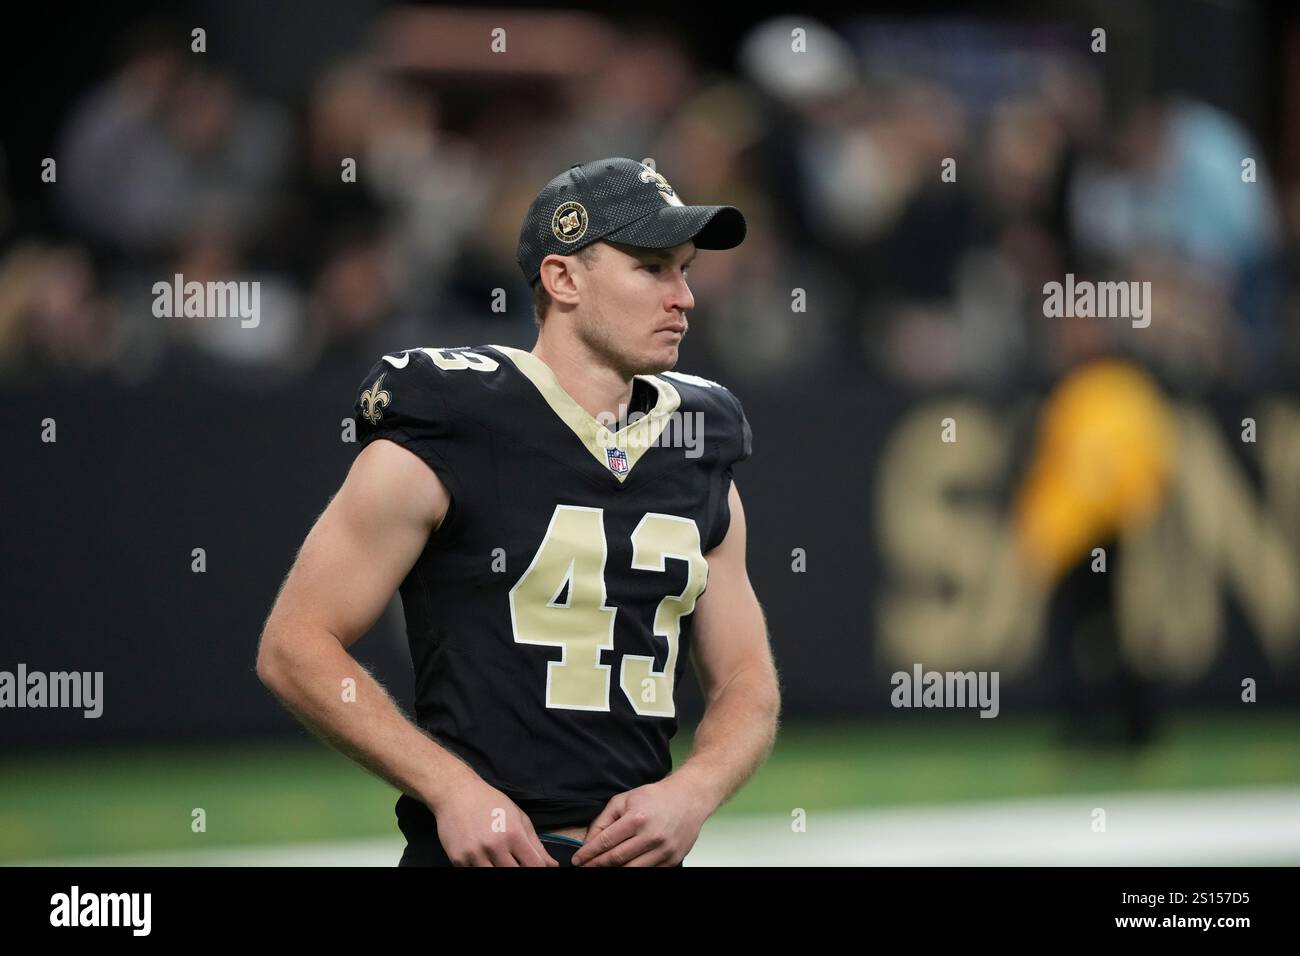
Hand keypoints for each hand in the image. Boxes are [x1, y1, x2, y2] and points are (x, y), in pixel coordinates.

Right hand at [430, 776, 558, 866]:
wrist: (456, 793)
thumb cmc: (490, 803)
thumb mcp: (519, 818)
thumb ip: (536, 844)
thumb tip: (552, 865)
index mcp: (513, 833)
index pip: (534, 865)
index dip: (539, 870)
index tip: (537, 868)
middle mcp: (494, 846)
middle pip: (515, 874)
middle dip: (519, 870)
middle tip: (516, 861)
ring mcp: (475, 854)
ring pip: (494, 877)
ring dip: (499, 870)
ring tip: (499, 858)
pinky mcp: (458, 859)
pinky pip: (474, 874)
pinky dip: (482, 868)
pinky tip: (483, 858)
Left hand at [571, 776, 709, 866]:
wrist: (689, 798)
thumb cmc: (655, 797)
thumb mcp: (624, 799)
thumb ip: (604, 820)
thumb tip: (589, 841)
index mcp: (637, 819)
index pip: (606, 842)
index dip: (588, 853)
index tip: (578, 860)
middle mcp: (651, 836)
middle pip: (616, 859)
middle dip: (596, 865)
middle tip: (585, 867)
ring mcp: (663, 850)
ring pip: (631, 870)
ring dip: (613, 871)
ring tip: (602, 868)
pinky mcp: (672, 859)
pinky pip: (648, 872)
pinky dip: (633, 871)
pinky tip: (624, 867)